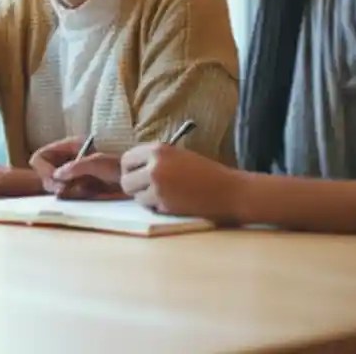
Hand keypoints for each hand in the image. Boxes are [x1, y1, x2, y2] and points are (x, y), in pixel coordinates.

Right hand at [29, 137, 123, 199]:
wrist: (135, 177)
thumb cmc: (119, 164)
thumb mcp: (98, 162)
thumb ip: (75, 167)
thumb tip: (56, 176)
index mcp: (68, 148)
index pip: (40, 157)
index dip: (42, 168)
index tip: (54, 178)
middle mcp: (66, 161)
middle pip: (45, 174)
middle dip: (53, 183)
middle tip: (65, 190)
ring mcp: (72, 175)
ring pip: (55, 186)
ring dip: (65, 190)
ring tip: (83, 189)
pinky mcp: (78, 188)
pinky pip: (66, 194)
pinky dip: (73, 196)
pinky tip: (87, 193)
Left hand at [120, 143, 244, 220]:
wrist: (229, 190)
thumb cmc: (206, 173)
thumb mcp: (178, 156)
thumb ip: (155, 160)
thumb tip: (130, 170)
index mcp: (158, 149)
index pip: (127, 159)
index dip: (131, 169)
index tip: (137, 175)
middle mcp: (154, 165)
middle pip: (125, 179)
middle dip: (134, 186)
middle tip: (146, 189)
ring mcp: (158, 185)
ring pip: (135, 195)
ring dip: (146, 198)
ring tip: (165, 195)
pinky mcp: (164, 203)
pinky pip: (149, 207)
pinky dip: (157, 207)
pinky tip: (174, 202)